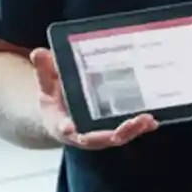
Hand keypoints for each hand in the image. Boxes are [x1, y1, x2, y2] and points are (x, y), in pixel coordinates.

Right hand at [30, 48, 157, 149]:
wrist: (61, 112)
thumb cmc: (54, 97)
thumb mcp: (45, 82)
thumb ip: (43, 70)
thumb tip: (38, 53)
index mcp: (61, 123)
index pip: (63, 127)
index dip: (66, 128)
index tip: (68, 127)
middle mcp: (80, 133)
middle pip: (98, 138)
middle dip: (117, 132)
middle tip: (134, 122)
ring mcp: (97, 134)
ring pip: (116, 137)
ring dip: (133, 130)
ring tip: (148, 120)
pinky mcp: (110, 131)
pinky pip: (126, 132)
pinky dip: (139, 128)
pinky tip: (153, 121)